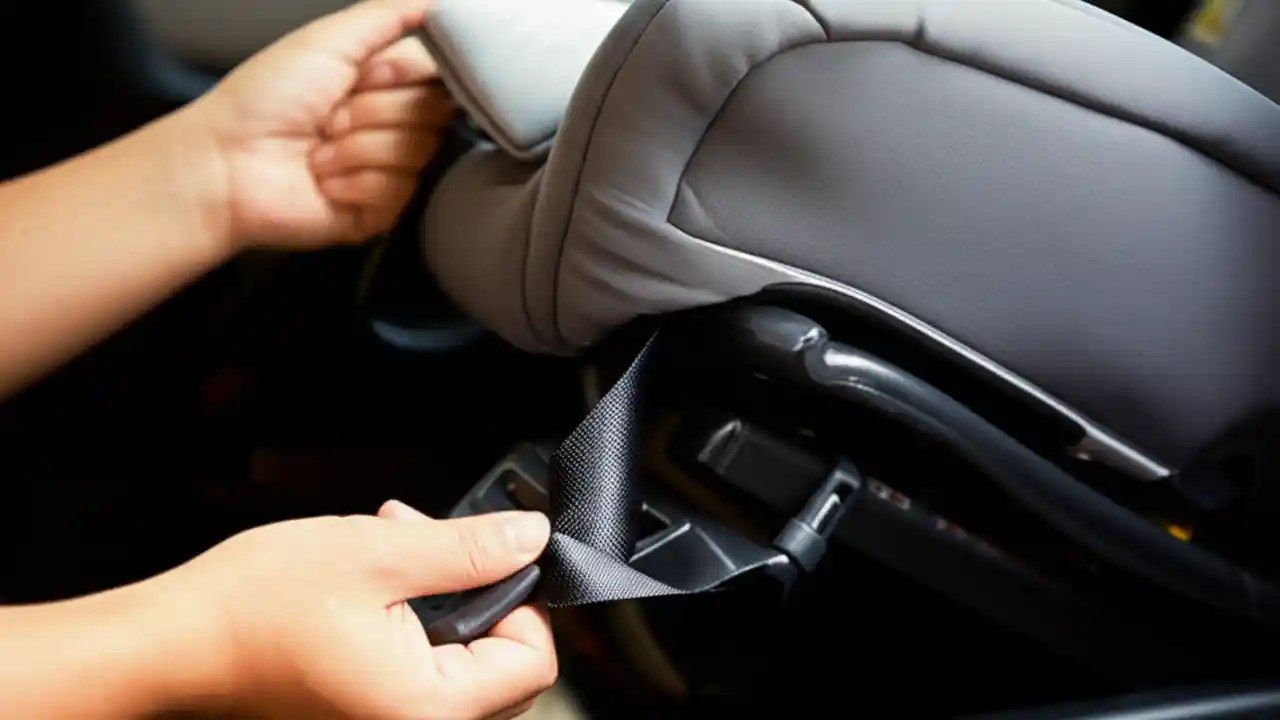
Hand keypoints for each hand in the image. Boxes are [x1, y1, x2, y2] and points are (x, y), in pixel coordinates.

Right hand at [160, 502, 555, 718]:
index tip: (493, 557)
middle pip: (506, 669)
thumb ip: (468, 549)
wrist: (176, 640)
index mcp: (427, 707)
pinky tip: (381, 576)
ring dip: (447, 598)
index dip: (525, 600)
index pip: (533, 663)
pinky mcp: (367, 711)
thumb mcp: (379, 555)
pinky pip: (424, 671)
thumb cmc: (257, 605)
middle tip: (437, 542)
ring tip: (397, 546)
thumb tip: (532, 539)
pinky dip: (418, 620)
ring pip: (465, 664)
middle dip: (483, 593)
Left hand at [194, 0, 453, 250]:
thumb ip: (388, 15)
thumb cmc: (266, 99)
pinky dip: (353, 181)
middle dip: (373, 111)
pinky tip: (323, 180)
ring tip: (318, 150)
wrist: (229, 164)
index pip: (436, 73)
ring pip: (416, 151)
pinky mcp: (382, 209)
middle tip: (328, 117)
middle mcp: (391, 123)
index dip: (402, 73)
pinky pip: (399, 189)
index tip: (362, 75)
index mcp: (381, 82)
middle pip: (432, 113)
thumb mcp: (327, 39)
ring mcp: (389, 168)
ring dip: (357, 147)